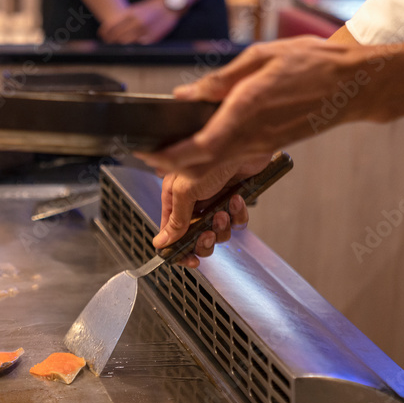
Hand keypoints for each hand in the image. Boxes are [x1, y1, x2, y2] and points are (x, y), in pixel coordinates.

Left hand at [98, 0, 182, 44]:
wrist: (170, 5)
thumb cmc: (152, 7)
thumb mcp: (136, 8)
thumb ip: (124, 17)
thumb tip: (111, 26)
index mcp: (131, 13)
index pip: (111, 26)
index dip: (104, 33)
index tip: (102, 35)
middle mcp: (137, 22)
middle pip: (117, 37)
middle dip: (110, 41)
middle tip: (108, 43)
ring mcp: (145, 31)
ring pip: (126, 43)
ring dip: (121, 46)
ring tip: (118, 46)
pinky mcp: (153, 38)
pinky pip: (139, 46)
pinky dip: (134, 47)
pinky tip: (131, 46)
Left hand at [135, 36, 374, 176]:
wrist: (355, 85)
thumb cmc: (312, 64)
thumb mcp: (262, 57)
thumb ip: (221, 79)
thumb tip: (184, 94)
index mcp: (248, 107)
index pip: (202, 144)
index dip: (171, 156)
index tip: (148, 153)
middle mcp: (253, 134)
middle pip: (202, 164)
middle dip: (170, 166)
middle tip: (146, 156)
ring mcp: (262, 145)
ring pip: (215, 166)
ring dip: (187, 165)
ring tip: (163, 153)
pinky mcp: (268, 147)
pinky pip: (232, 159)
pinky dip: (209, 159)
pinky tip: (195, 149)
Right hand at [151, 155, 270, 266]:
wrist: (242, 143)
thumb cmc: (209, 158)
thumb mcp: (185, 191)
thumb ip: (175, 220)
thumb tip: (161, 241)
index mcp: (175, 199)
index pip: (171, 232)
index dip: (179, 248)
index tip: (189, 259)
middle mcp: (193, 202)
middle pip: (195, 237)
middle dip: (204, 239)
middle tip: (208, 234)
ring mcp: (214, 201)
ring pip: (218, 231)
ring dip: (223, 225)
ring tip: (224, 211)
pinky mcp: (234, 199)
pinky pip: (236, 220)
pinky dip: (238, 214)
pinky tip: (237, 200)